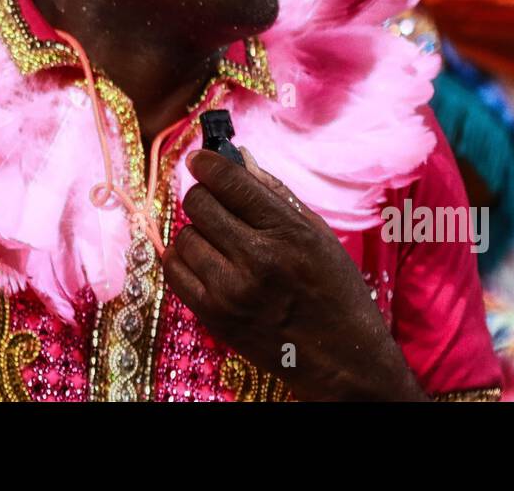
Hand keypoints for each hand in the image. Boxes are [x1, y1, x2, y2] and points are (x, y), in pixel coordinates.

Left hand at [162, 147, 424, 400]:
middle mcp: (256, 259)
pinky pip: (174, 270)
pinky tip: (204, 259)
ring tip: (220, 240)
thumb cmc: (334, 288)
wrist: (340, 357)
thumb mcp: (317, 232)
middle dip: (204, 195)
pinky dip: (183, 258)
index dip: (208, 162)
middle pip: (198, 204)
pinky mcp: (213, 316)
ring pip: (184, 236)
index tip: (200, 159)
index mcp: (287, 232)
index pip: (229, 182)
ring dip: (197, 231)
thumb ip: (275, 192)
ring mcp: (230, 290)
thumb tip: (238, 156)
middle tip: (216, 202)